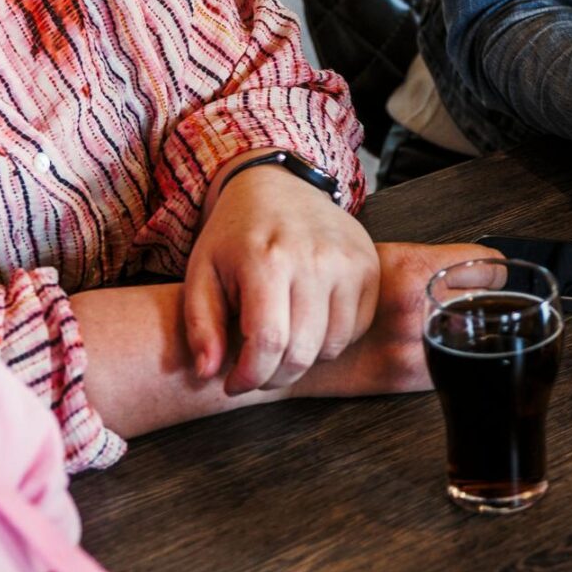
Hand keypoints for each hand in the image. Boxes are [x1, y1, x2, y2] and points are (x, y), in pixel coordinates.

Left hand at [182, 160, 377, 393]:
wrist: (278, 187)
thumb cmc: (236, 236)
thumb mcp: (201, 274)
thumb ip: (201, 326)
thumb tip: (209, 373)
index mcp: (267, 259)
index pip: (268, 342)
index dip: (250, 376)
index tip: (234, 384)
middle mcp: (314, 259)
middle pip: (303, 351)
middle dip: (275, 376)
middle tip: (258, 371)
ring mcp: (348, 261)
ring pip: (334, 345)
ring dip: (306, 358)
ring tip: (283, 344)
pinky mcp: (370, 265)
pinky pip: (358, 327)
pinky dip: (334, 339)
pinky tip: (310, 324)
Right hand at [287, 241, 500, 396]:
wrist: (288, 334)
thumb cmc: (330, 289)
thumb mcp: (380, 257)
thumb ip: (426, 264)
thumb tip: (475, 268)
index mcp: (415, 269)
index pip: (490, 266)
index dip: (490, 272)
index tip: (488, 278)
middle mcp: (420, 306)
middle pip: (490, 302)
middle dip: (484, 303)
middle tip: (467, 302)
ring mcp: (416, 344)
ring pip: (475, 336)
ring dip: (468, 332)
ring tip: (446, 325)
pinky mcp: (406, 376)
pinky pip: (451, 365)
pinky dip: (448, 358)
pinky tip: (430, 349)